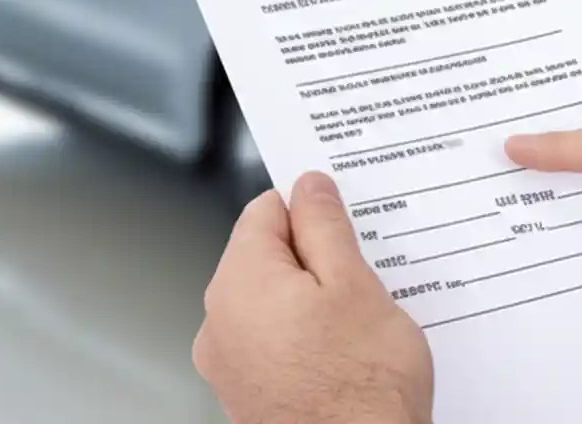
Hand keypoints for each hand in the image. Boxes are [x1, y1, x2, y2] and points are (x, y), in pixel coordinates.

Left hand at [194, 172, 432, 423]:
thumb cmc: (362, 386)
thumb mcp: (354, 283)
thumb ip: (324, 226)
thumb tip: (308, 188)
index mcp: (239, 283)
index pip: (264, 210)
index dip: (309, 207)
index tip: (341, 218)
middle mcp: (219, 322)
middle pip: (264, 257)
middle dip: (313, 258)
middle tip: (361, 276)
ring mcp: (229, 363)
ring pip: (271, 301)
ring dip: (311, 300)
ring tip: (357, 322)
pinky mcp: (247, 393)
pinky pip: (272, 341)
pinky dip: (303, 336)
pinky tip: (342, 352)